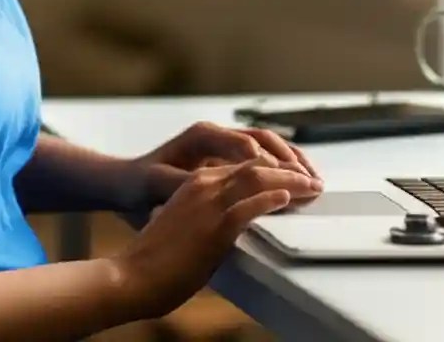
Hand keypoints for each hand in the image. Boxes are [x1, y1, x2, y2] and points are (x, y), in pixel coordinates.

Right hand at [110, 160, 321, 320]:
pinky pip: (251, 205)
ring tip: (312, 186)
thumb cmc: (154, 260)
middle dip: (289, 171)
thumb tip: (220, 226)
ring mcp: (209, 204)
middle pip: (256, 166)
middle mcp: (203, 185)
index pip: (243, 166)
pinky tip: (288, 198)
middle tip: (313, 180)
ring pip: (259, 179)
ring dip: (291, 181)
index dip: (273, 170)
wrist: (131, 277)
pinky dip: (272, 199)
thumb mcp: (182, 225)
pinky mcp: (215, 227)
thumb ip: (201, 217)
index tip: (294, 178)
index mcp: (195, 183)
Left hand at [130, 121, 321, 208]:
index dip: (273, 165)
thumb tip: (219, 183)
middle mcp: (215, 133)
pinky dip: (281, 165)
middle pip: (264, 139)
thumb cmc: (141, 183)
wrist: (128, 180)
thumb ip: (188, 181)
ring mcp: (222, 141)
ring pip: (267, 144)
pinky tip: (296, 181)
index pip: (247, 146)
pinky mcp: (226, 154)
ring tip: (314, 180)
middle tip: (314, 181)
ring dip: (292, 160)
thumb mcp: (159, 184)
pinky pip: (261, 155)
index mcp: (202, 135)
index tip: (294, 182)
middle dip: (291, 160)